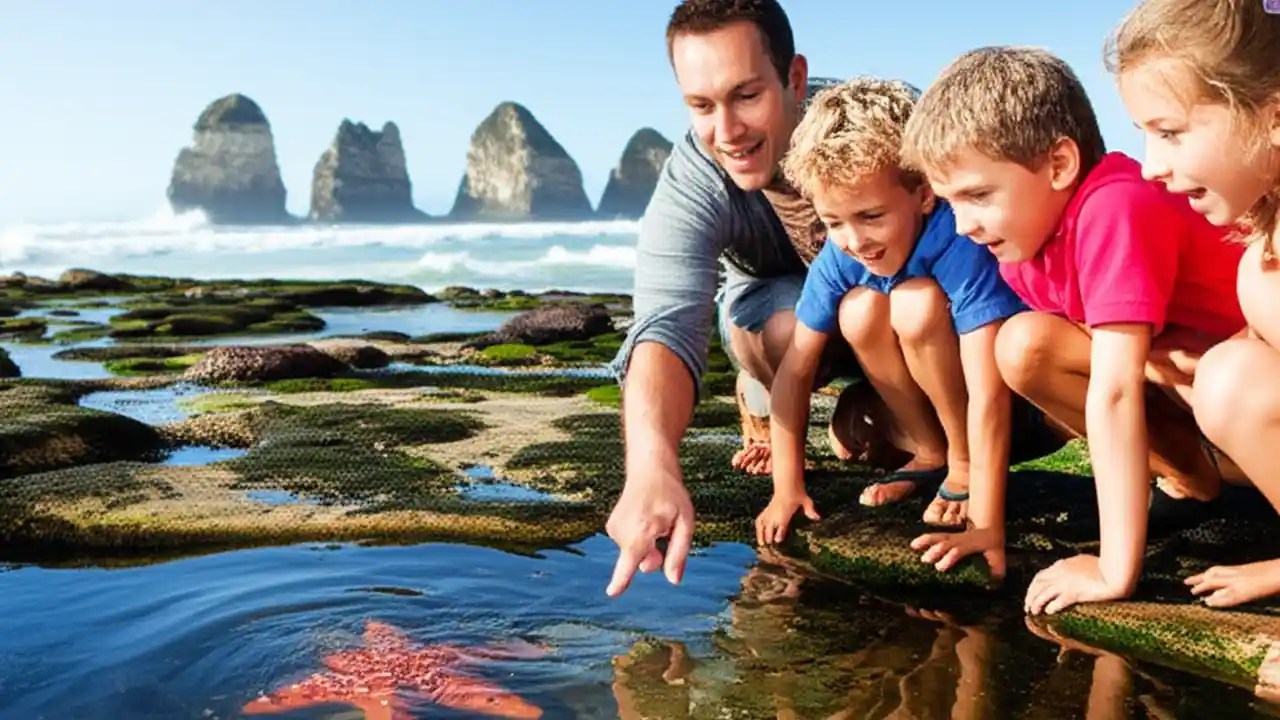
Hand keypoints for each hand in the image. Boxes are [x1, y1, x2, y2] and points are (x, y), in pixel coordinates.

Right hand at [604, 462, 694, 597]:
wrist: (649, 469)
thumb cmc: (671, 495)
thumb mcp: (686, 522)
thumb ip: (679, 553)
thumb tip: (673, 580)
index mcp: (644, 528)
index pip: (632, 558)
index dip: (622, 578)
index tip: (612, 593)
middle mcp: (624, 529)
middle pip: (641, 562)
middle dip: (653, 556)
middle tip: (664, 531)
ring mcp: (614, 527)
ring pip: (634, 554)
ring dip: (646, 544)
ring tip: (654, 519)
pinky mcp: (611, 527)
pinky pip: (628, 545)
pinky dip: (638, 538)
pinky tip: (644, 519)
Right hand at [754, 492, 819, 545]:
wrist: (787, 484)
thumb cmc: (797, 493)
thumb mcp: (806, 501)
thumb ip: (810, 510)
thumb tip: (818, 517)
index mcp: (785, 513)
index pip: (781, 525)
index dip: (779, 534)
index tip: (777, 541)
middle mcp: (775, 514)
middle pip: (769, 528)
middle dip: (769, 537)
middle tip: (770, 547)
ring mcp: (770, 512)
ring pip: (762, 525)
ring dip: (760, 534)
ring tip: (761, 544)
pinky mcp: (767, 510)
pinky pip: (759, 519)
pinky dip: (758, 526)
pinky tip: (758, 532)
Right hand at [910, 526, 1005, 578]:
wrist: (992, 528)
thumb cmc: (993, 546)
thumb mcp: (998, 558)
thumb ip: (997, 571)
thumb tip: (994, 586)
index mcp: (972, 544)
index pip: (958, 551)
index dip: (949, 558)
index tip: (940, 568)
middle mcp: (960, 539)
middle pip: (945, 543)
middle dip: (934, 551)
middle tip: (925, 560)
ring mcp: (954, 536)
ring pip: (939, 536)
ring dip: (926, 541)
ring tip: (913, 546)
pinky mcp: (948, 536)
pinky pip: (935, 536)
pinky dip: (924, 539)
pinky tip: (913, 544)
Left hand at [1025, 554, 1127, 614]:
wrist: (1115, 571)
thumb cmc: (1105, 566)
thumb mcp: (1084, 561)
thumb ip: (1074, 565)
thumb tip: (1070, 567)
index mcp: (1062, 565)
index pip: (1041, 576)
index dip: (1034, 586)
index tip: (1032, 594)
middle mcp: (1060, 573)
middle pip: (1037, 585)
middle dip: (1030, 596)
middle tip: (1028, 606)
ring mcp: (1066, 583)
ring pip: (1043, 594)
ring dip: (1035, 603)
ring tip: (1033, 612)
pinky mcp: (1074, 593)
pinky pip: (1057, 602)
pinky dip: (1051, 607)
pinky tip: (1048, 612)